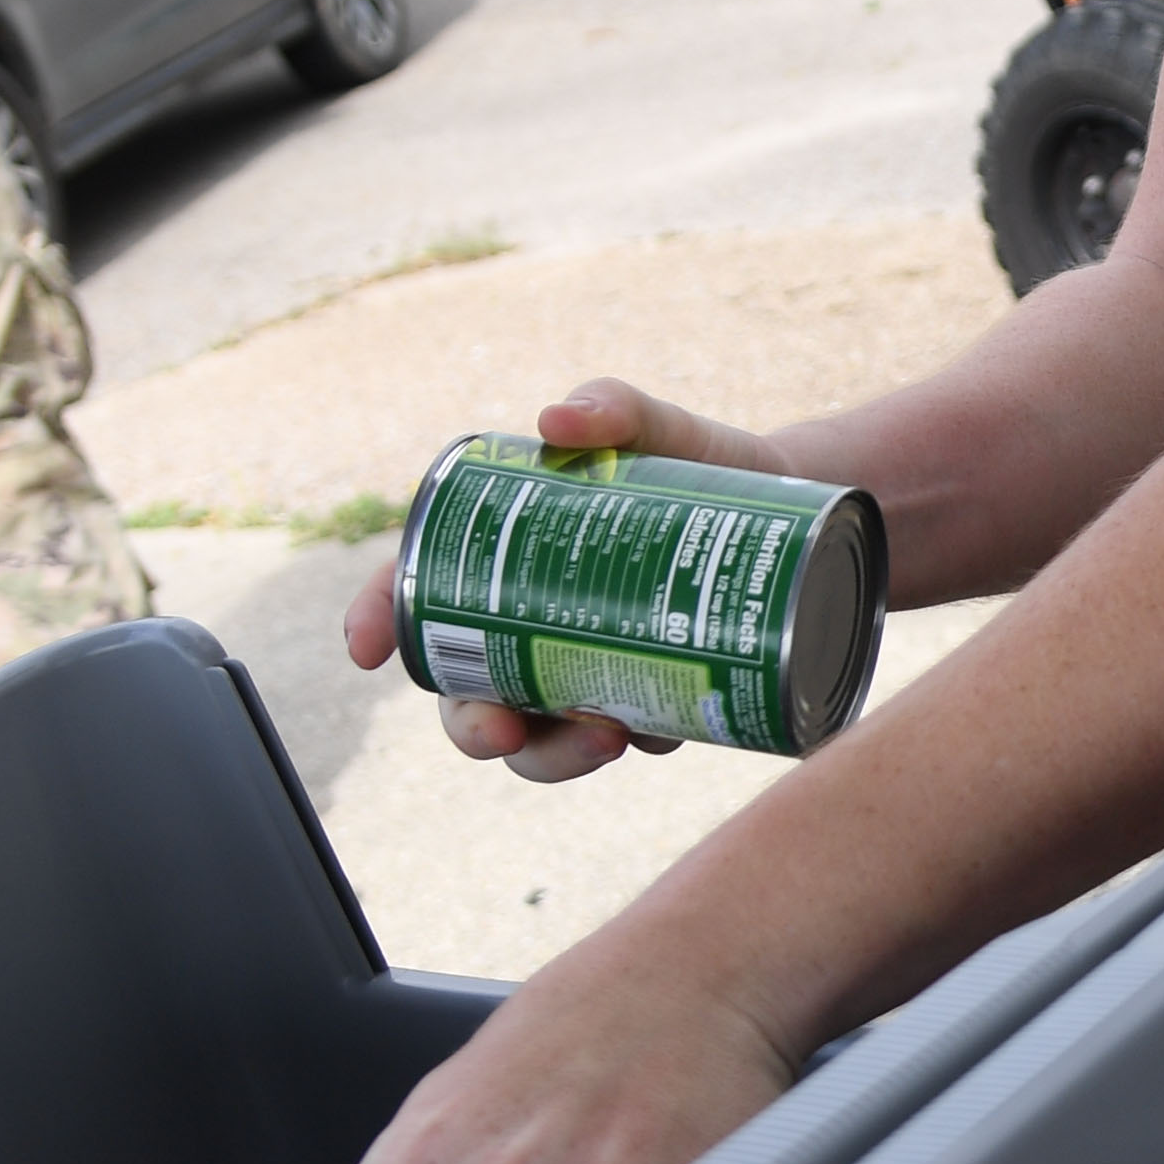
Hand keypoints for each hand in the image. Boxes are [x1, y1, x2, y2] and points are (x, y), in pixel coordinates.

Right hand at [342, 376, 771, 779]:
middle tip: (502, 729)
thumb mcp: (660, 429)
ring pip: (539, 741)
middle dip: (472, 726)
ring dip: (554, 756)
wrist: (796, 507)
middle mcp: (536, 623)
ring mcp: (589, 667)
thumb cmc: (701, 463)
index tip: (367, 650)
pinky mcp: (650, 696)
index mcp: (508, 556)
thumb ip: (614, 407)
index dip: (379, 618)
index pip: (421, 588)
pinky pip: (619, 740)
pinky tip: (654, 729)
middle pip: (469, 694)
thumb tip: (556, 419)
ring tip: (607, 735)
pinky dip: (626, 742)